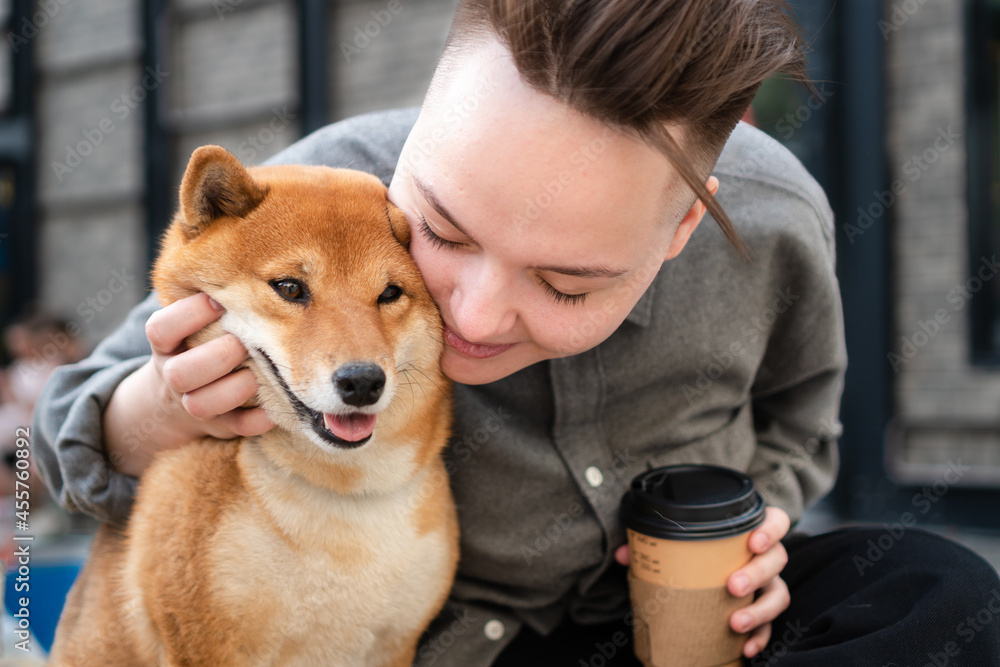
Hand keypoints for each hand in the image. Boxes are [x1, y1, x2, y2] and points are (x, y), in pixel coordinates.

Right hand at [104, 293, 274, 476]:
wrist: (173, 400)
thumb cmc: (198, 344)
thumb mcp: (191, 324)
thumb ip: (210, 302)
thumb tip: (250, 264)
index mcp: (166, 345)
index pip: (161, 329)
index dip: (188, 315)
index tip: (218, 301)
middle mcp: (173, 375)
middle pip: (182, 373)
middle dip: (219, 356)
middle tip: (245, 342)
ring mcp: (193, 404)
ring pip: (202, 405)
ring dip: (236, 388)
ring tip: (258, 372)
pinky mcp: (219, 426)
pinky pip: (237, 428)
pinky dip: (259, 417)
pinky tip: (277, 401)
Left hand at [614, 506, 791, 659]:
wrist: (704, 575)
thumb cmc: (696, 551)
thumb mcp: (677, 543)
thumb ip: (652, 544)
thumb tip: (625, 554)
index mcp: (748, 532)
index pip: (776, 521)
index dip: (770, 529)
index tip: (753, 541)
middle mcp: (764, 557)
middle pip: (777, 559)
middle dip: (756, 573)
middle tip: (731, 584)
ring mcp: (767, 584)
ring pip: (778, 594)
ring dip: (759, 610)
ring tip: (735, 622)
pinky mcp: (763, 610)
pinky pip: (770, 625)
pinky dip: (760, 637)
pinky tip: (746, 649)